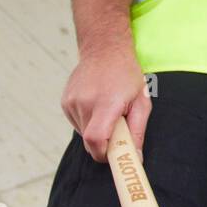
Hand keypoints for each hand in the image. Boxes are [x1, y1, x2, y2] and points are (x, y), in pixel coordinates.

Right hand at [61, 45, 151, 161]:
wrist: (104, 49)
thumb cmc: (127, 75)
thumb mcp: (141, 102)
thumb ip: (137, 131)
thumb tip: (135, 157)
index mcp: (105, 103)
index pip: (96, 140)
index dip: (104, 155)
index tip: (115, 156)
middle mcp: (84, 103)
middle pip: (90, 142)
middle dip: (105, 144)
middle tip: (118, 129)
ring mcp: (71, 102)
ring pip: (83, 134)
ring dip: (97, 130)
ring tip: (107, 110)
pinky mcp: (65, 102)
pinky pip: (78, 123)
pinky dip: (88, 121)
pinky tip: (97, 104)